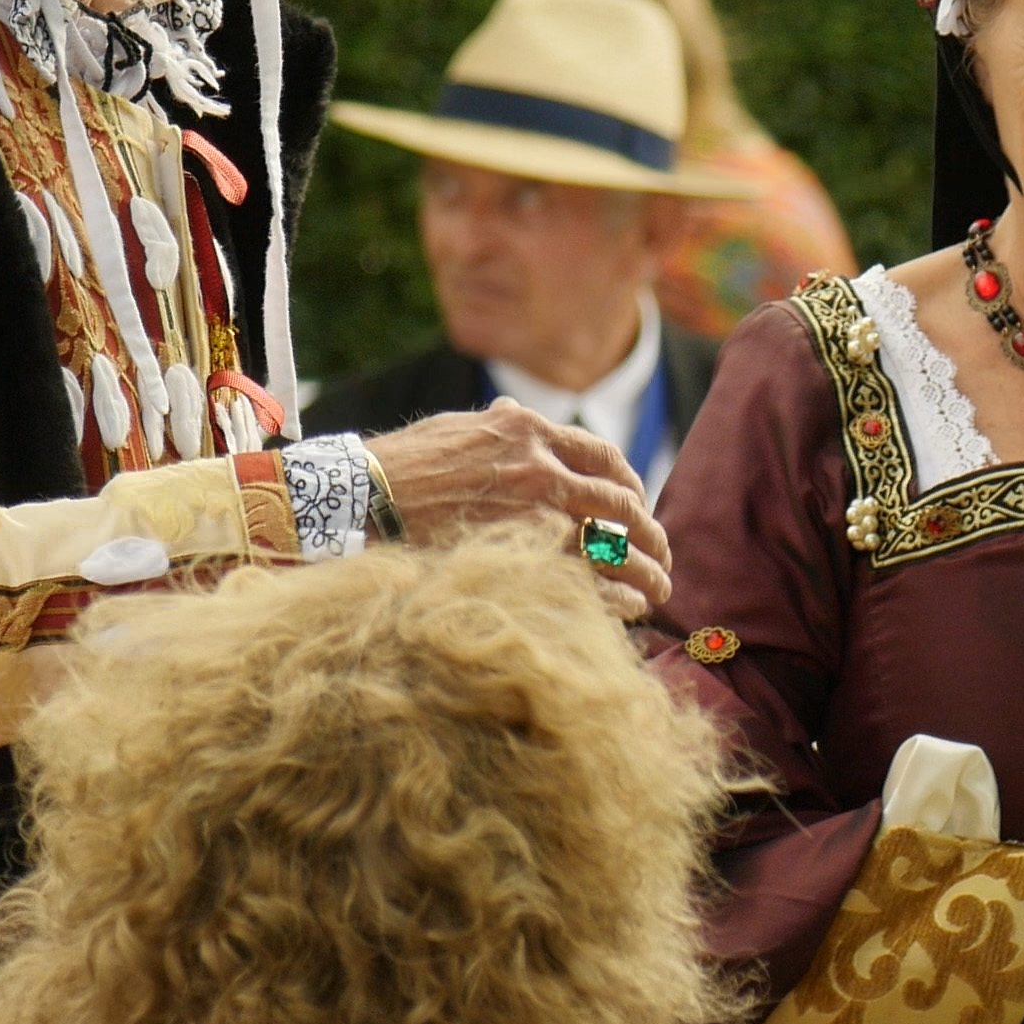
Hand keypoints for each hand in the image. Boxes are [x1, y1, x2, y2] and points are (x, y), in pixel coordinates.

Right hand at [356, 402, 672, 618]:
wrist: (361, 502)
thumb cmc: (401, 466)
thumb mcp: (455, 429)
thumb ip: (497, 427)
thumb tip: (512, 415)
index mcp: (530, 435)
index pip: (602, 457)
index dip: (630, 484)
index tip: (638, 504)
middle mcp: (541, 473)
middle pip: (619, 505)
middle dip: (648, 532)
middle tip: (662, 551)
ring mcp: (533, 520)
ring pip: (614, 548)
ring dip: (645, 571)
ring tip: (660, 588)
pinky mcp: (522, 562)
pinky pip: (587, 584)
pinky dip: (617, 598)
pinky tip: (631, 608)